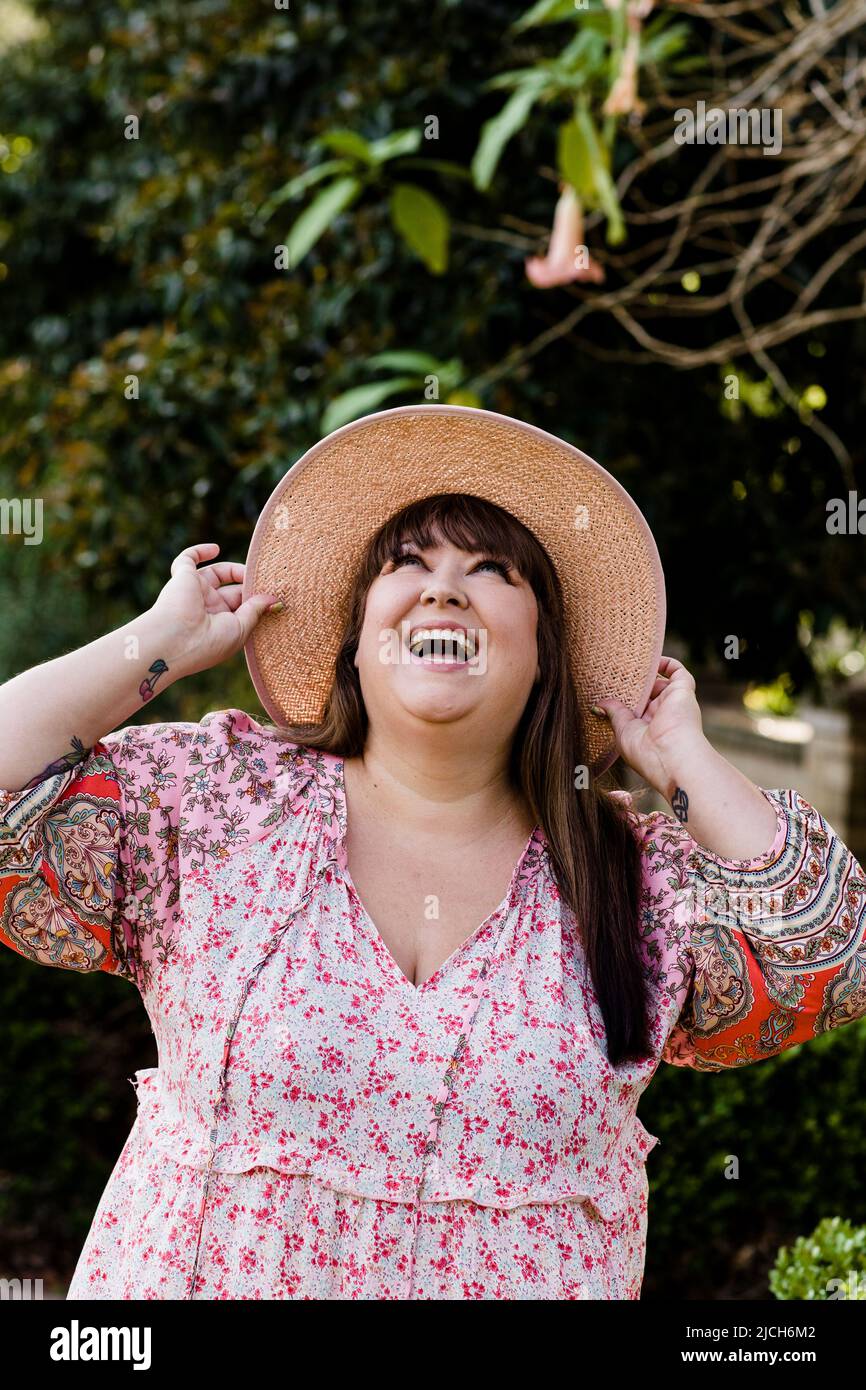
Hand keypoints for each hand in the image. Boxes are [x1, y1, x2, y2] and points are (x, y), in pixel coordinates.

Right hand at [148, 542, 278, 676]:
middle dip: (250, 584)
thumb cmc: (209, 642)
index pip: (241, 608)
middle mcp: (207, 609)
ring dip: (235, 569)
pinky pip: (187, 559)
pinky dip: (199, 551)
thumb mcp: (241, 629)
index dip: (257, 601)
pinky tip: (215, 548)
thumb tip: (272, 599)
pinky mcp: (182, 577)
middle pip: (233, 591)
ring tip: (255, 568)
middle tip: (270, 579)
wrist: (176, 640)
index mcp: (220, 626)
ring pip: (215, 574)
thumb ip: (256, 611)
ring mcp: (194, 592)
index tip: (276, 595)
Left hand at [592, 656, 706, 793]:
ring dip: (645, 672)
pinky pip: (677, 671)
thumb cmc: (646, 753)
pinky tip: (649, 657)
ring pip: (660, 681)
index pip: (635, 709)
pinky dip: (666, 663)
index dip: (622, 699)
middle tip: (613, 672)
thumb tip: (599, 704)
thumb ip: (614, 714)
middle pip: (646, 693)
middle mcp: (661, 715)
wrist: (671, 756)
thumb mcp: (623, 731)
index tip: (607, 690)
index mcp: (647, 729)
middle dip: (632, 684)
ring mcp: (673, 703)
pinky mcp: (683, 691)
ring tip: (626, 662)